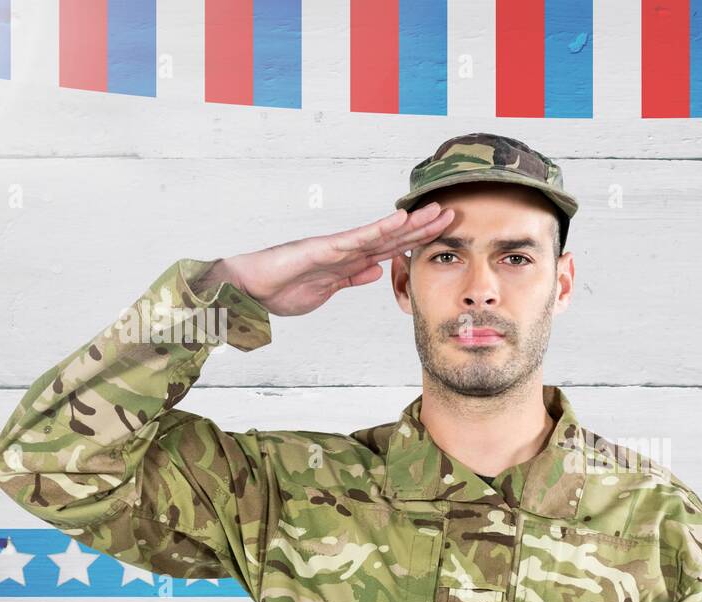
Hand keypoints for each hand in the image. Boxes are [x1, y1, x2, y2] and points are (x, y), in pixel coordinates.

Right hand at [203, 203, 454, 316]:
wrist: (249, 289)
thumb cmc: (281, 289)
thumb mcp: (327, 290)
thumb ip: (352, 278)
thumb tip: (377, 270)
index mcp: (349, 262)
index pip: (391, 250)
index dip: (417, 241)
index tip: (442, 234)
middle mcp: (347, 250)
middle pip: (393, 237)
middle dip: (423, 227)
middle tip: (452, 214)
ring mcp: (337, 247)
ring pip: (381, 233)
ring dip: (411, 223)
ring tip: (436, 211)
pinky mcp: (323, 249)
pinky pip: (357, 239)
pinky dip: (380, 229)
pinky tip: (400, 220)